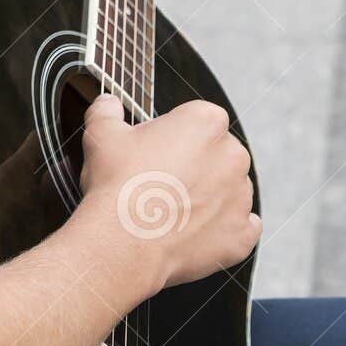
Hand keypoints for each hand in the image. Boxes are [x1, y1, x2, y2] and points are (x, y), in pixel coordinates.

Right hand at [79, 94, 260, 288]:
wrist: (124, 241)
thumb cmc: (117, 184)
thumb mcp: (102, 134)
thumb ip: (107, 111)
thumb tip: (107, 104)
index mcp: (206, 121)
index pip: (198, 120)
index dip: (174, 135)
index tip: (156, 150)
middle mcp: (233, 154)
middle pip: (218, 153)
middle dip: (196, 165)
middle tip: (162, 181)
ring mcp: (240, 197)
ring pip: (230, 190)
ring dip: (211, 196)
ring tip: (174, 211)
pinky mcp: (240, 235)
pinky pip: (243, 229)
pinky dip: (225, 230)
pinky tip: (201, 231)